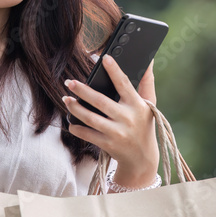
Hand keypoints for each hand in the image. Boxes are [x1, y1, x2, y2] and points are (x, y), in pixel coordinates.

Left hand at [63, 55, 159, 185]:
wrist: (142, 158)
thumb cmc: (144, 124)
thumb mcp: (149, 104)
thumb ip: (147, 82)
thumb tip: (148, 60)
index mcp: (138, 105)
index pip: (124, 84)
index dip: (114, 71)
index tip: (104, 58)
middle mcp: (127, 118)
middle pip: (100, 101)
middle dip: (82, 90)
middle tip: (69, 82)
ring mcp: (117, 133)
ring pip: (90, 118)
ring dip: (75, 108)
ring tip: (66, 99)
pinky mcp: (108, 144)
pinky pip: (87, 134)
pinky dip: (76, 127)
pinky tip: (70, 120)